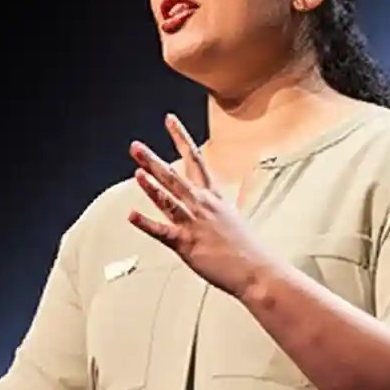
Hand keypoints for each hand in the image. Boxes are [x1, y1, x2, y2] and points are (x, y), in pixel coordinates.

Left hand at [127, 114, 276, 296]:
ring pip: (168, 199)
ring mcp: (195, 223)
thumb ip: (215, 207)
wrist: (258, 269)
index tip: (169, 120)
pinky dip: (146, 223)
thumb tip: (210, 201)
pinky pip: (163, 231)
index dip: (181, 138)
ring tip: (136, 170)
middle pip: (175, 176)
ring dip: (151, 185)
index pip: (195, 159)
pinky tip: (131, 215)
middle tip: (135, 145)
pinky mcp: (188, 243)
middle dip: (153, 160)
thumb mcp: (231, 218)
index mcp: (213, 196)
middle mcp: (203, 205)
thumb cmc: (246, 248)